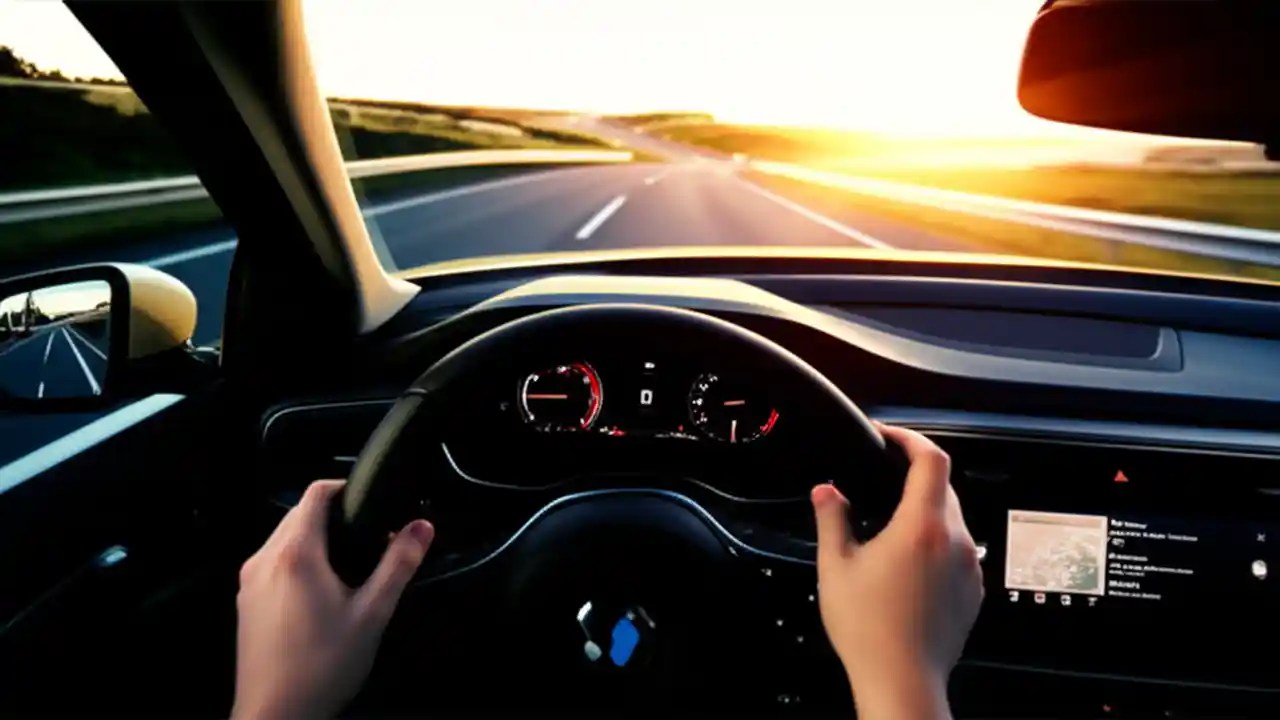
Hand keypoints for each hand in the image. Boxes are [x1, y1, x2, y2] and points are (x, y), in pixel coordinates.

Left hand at [232, 480, 433, 719]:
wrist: (275, 714)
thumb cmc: (322, 667)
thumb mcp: (372, 613)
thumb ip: (398, 564)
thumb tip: (421, 527)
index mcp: (295, 554)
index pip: (316, 493)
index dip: (345, 488)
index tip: (371, 503)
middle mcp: (264, 560)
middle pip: (300, 514)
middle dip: (335, 518)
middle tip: (369, 541)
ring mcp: (249, 581)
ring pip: (284, 538)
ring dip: (316, 541)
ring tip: (348, 569)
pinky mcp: (246, 601)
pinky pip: (273, 563)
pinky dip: (298, 563)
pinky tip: (321, 594)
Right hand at [812, 423, 982, 719]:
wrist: (902, 681)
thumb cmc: (870, 630)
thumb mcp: (836, 566)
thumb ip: (832, 518)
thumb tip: (826, 492)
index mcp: (922, 526)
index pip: (931, 459)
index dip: (910, 438)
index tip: (890, 438)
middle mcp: (955, 541)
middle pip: (943, 488)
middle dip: (913, 478)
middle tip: (882, 483)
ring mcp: (969, 567)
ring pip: (952, 521)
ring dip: (925, 514)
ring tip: (890, 533)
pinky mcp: (973, 591)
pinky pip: (958, 552)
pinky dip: (936, 546)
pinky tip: (907, 568)